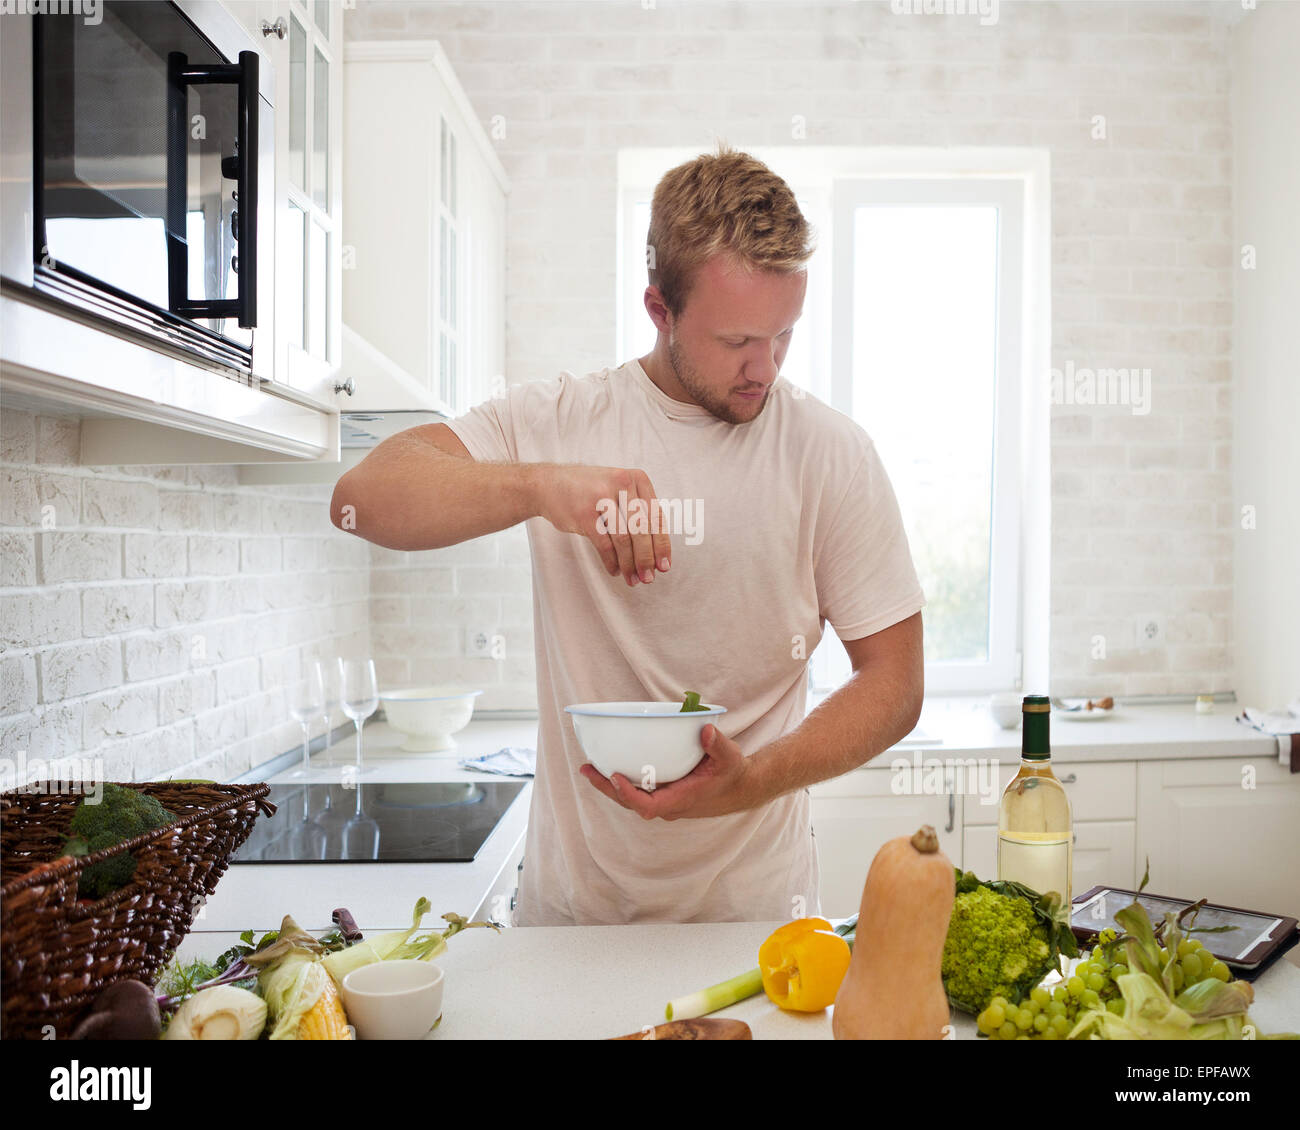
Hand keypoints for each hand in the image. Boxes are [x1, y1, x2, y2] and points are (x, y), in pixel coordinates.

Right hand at [530, 463, 671, 586]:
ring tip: (633, 579)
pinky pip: (604, 544)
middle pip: (641, 530)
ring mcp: (602, 498)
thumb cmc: (589, 491)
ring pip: (624, 539)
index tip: (664, 566)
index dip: (662, 545)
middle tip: (649, 578)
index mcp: (637, 479)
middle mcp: (622, 484)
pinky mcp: (585, 513)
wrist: (549, 484)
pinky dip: (611, 561)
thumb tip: (656, 552)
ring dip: (629, 564)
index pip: (656, 517)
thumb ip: (638, 511)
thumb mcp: (618, 490)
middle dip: (646, 559)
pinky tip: (615, 571)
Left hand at [579, 724, 757, 819]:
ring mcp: (665, 800)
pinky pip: (638, 791)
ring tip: (588, 768)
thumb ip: (717, 744)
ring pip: (631, 798)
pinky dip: (622, 782)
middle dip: (607, 788)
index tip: (615, 777)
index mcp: (681, 800)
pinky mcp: (664, 793)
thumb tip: (704, 730)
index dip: (628, 795)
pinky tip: (608, 766)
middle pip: (630, 803)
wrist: (740, 788)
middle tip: (587, 769)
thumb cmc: (732, 773)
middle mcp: (669, 805)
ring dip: (609, 785)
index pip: (648, 806)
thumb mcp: (730, 757)